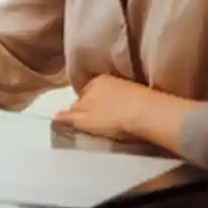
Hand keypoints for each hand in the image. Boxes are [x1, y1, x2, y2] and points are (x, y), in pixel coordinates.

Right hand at [54, 75, 190, 147]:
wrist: (152, 116)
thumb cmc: (113, 118)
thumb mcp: (85, 122)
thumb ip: (69, 118)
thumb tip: (55, 115)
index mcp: (92, 83)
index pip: (78, 99)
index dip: (78, 114)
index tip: (84, 127)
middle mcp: (108, 79)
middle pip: (95, 98)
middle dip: (94, 110)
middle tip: (99, 128)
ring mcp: (127, 85)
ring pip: (111, 100)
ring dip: (111, 111)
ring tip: (115, 126)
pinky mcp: (143, 93)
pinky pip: (127, 103)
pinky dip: (125, 111)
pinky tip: (129, 121)